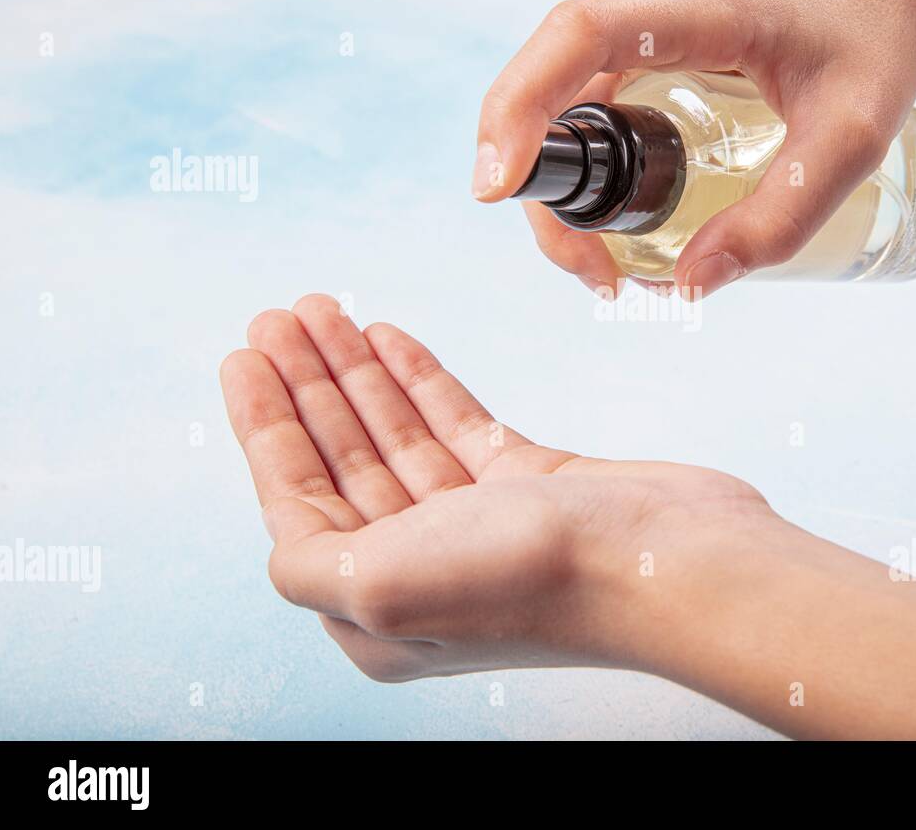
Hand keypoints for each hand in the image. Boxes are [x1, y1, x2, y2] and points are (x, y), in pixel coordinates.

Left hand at [219, 294, 776, 680]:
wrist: (671, 562)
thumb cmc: (534, 582)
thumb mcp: (384, 588)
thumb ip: (309, 565)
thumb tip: (281, 543)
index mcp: (376, 603)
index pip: (299, 501)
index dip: (266, 425)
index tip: (244, 355)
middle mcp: (423, 565)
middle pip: (346, 459)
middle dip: (308, 385)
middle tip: (278, 315)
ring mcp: (479, 523)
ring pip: (398, 434)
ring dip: (359, 372)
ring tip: (324, 310)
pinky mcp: (530, 485)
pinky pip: (457, 422)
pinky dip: (422, 379)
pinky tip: (390, 338)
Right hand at [471, 0, 915, 297]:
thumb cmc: (878, 41)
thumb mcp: (848, 144)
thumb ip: (777, 220)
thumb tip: (688, 285)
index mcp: (698, 5)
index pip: (576, 39)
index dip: (521, 110)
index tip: (497, 187)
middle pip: (549, 84)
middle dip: (547, 189)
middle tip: (595, 276)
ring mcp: (643, 9)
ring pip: (561, 96)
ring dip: (563, 183)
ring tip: (606, 266)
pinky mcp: (647, 30)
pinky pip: (589, 93)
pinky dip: (587, 160)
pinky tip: (616, 217)